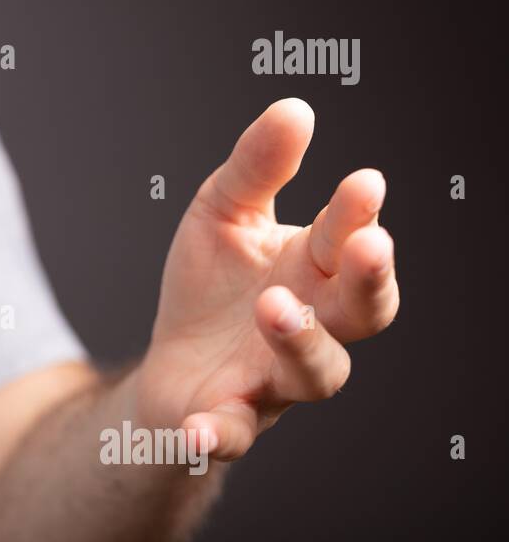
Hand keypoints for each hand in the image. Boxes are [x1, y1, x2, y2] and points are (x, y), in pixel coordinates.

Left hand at [135, 98, 398, 460]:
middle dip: (369, 280)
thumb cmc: (213, 287)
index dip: (360, 218)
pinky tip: (198, 427)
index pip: (350, 245)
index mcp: (315, 273)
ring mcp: (274, 378)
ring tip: (274, 307)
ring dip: (299, 341)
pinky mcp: (228, 419)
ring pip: (313, 373)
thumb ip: (256, 167)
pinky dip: (220, 433)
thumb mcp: (223, 213)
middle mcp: (312, 328)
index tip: (363, 182)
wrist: (172, 364)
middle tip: (367, 244)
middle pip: (361, 314)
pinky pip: (232, 434)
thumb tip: (295, 107)